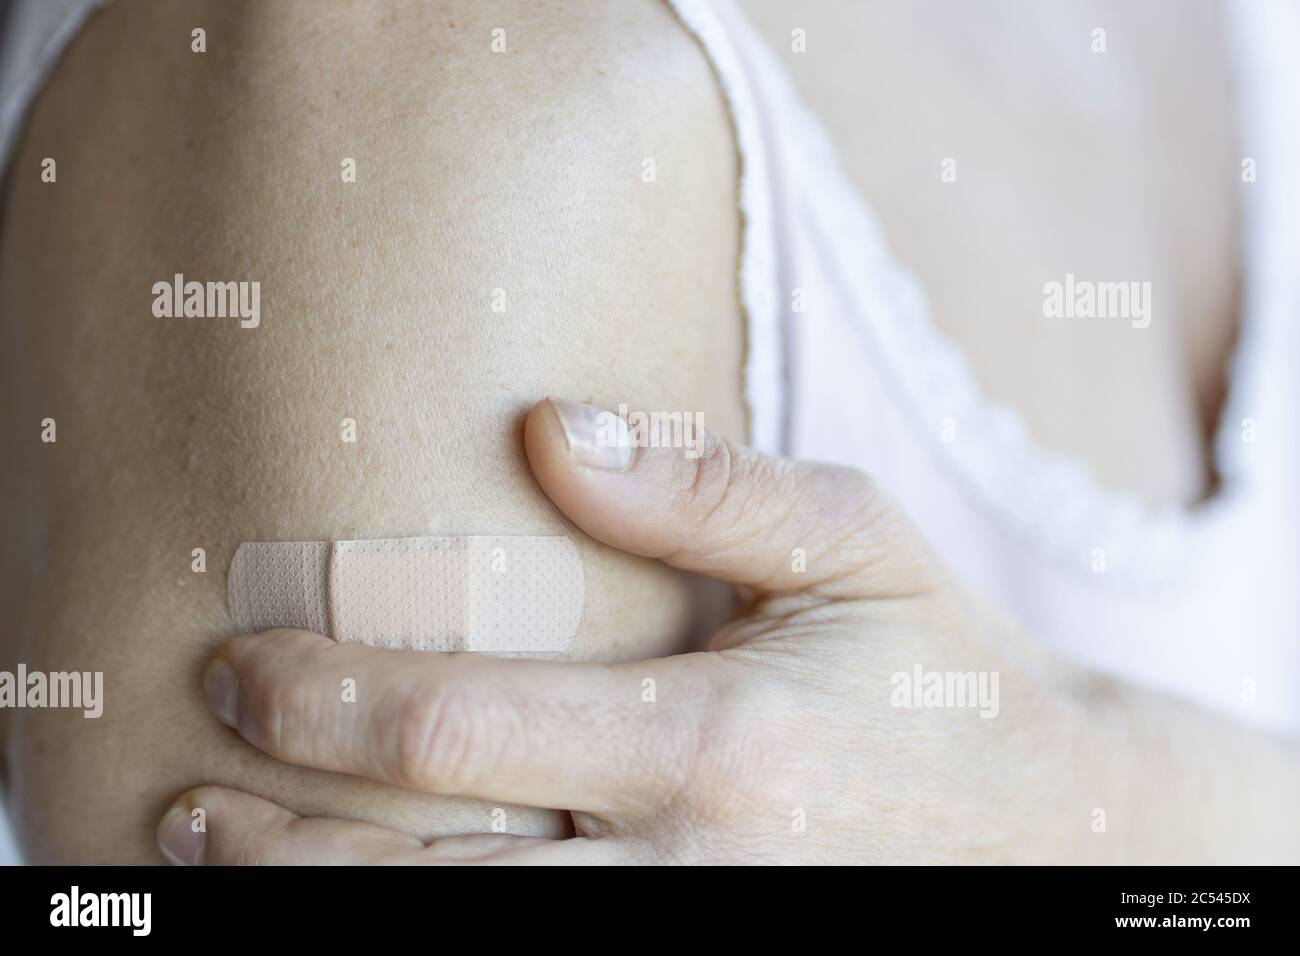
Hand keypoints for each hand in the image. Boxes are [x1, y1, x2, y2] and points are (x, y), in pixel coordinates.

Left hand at [157, 398, 1120, 863]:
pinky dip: (424, 928)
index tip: (242, 668)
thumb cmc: (944, 665)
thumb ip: (703, 485)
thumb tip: (546, 432)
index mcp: (711, 744)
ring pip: (457, 942)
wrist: (1052, 827)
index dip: (319, 703)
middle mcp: (684, 866)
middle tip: (190, 794)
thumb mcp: (853, 540)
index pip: (451, 735)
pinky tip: (368, 896)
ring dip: (317, 909)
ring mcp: (691, 937)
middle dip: (275, 841)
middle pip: (415, 882)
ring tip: (220, 864)